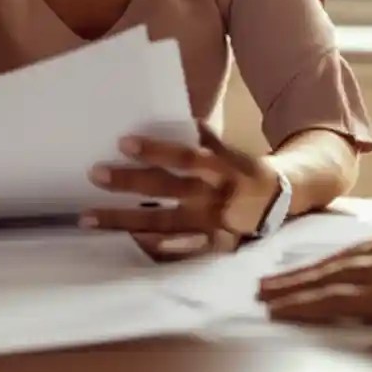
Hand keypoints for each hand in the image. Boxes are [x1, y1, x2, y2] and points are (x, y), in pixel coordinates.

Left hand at [83, 123, 284, 260]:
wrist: (283, 203)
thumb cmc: (247, 172)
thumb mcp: (233, 152)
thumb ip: (209, 141)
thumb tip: (184, 120)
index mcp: (221, 169)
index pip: (185, 158)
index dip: (156, 151)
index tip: (123, 142)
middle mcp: (213, 197)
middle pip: (167, 189)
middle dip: (129, 182)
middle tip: (94, 173)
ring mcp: (210, 225)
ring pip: (162, 223)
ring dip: (124, 220)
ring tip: (87, 218)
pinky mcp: (210, 246)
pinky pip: (177, 251)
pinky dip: (154, 250)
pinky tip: (126, 244)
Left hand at [259, 224, 371, 330]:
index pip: (352, 252)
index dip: (323, 264)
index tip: (301, 270)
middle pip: (329, 264)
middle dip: (296, 275)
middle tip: (264, 284)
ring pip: (323, 280)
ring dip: (290, 289)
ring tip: (264, 297)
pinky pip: (331, 300)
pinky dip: (303, 303)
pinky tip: (283, 309)